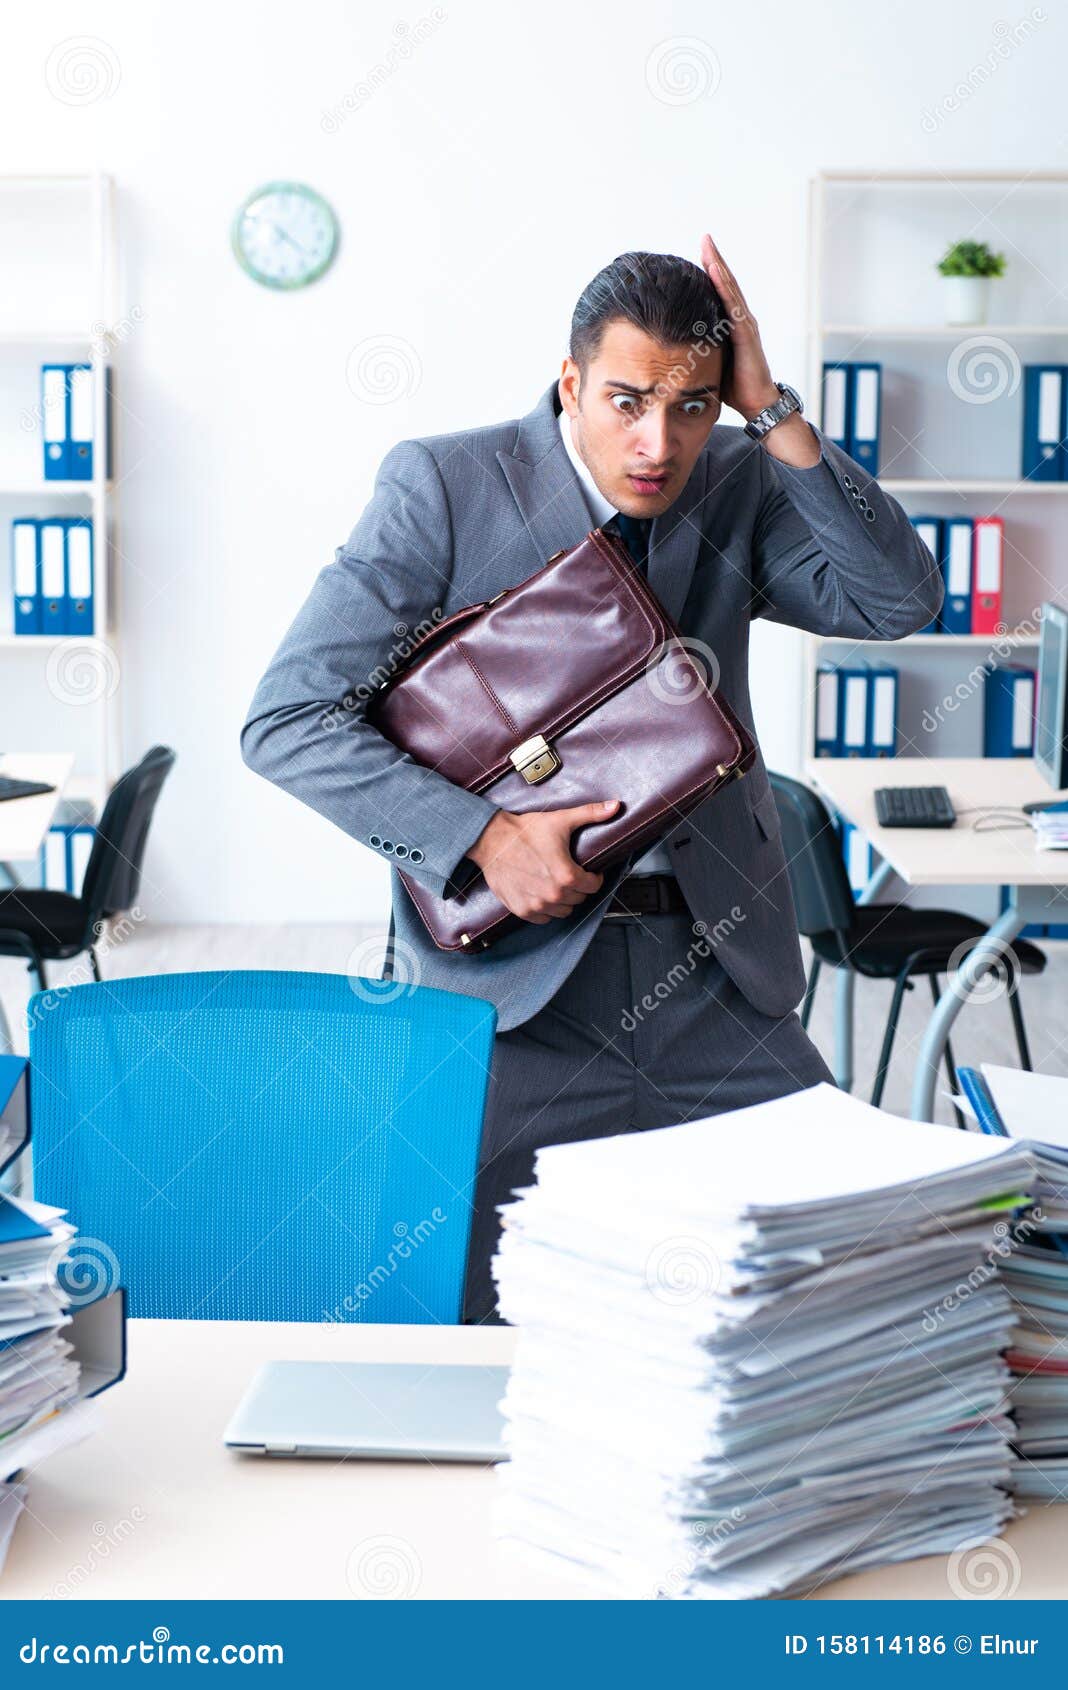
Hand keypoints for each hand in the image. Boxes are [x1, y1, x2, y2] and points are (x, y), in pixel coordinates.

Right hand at [467, 799, 619, 923]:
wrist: (492, 840)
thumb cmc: (525, 831)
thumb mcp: (561, 820)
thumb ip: (591, 814)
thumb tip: (616, 806)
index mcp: (567, 876)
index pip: (593, 886)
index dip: (594, 877)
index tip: (589, 871)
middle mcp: (554, 895)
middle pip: (579, 899)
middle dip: (579, 887)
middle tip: (571, 874)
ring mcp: (537, 905)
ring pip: (564, 911)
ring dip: (564, 900)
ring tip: (558, 884)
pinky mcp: (522, 910)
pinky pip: (544, 918)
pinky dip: (546, 909)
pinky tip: (543, 894)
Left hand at [700, 232, 819, 466]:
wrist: (756, 404)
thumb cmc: (733, 386)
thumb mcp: (710, 361)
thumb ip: (698, 348)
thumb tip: (672, 346)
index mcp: (731, 325)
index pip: (719, 292)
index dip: (709, 272)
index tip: (697, 253)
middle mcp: (741, 320)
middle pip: (726, 283)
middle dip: (715, 259)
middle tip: (705, 237)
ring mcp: (745, 325)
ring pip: (730, 289)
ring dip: (719, 266)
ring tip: (708, 245)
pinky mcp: (746, 334)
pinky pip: (733, 305)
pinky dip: (724, 286)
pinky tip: (715, 271)